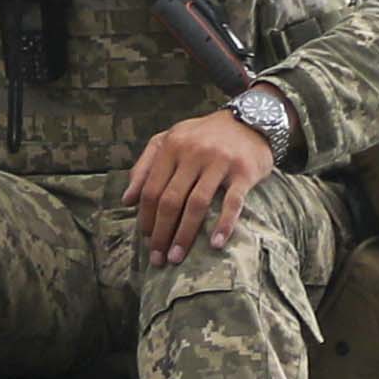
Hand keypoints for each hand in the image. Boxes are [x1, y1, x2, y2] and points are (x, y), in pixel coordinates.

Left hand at [125, 109, 276, 265]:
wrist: (252, 120)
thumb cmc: (205, 135)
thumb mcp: (170, 140)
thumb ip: (145, 166)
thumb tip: (126, 200)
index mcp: (172, 145)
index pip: (152, 188)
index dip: (146, 217)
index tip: (146, 240)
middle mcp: (194, 152)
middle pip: (171, 200)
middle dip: (161, 233)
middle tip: (158, 259)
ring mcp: (219, 162)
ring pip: (197, 204)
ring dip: (184, 235)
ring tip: (177, 258)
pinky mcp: (243, 172)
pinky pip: (232, 202)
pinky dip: (224, 224)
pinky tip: (216, 244)